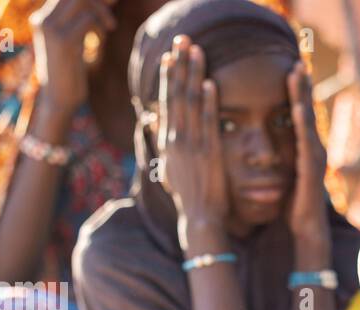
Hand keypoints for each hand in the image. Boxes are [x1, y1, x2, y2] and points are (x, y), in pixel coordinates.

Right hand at [30, 0, 115, 118]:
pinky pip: (87, 19)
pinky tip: (102, 37)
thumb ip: (79, 21)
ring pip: (80, 0)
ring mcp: (50, 29)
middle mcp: (42, 19)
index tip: (109, 1)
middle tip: (113, 4)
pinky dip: (100, 25)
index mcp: (42, 18)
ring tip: (110, 26)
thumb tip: (101, 2)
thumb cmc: (69, 72)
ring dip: (101, 11)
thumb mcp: (72, 42)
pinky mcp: (63, 41)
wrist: (58, 99)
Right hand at [157, 36, 228, 248]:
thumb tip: (149, 119)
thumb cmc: (188, 194)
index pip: (166, 102)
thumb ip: (160, 140)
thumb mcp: (169, 165)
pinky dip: (208, 103)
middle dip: (179, 66)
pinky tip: (210, 84)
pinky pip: (208, 122)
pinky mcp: (208, 153)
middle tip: (182, 41)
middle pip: (176, 95)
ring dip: (194, 75)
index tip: (170, 56)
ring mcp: (191, 145)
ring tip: (197, 52)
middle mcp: (176, 139)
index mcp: (168, 141)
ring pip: (190, 103)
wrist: (199, 218)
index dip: (168, 77)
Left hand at [285, 61, 329, 243]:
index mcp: (304, 150)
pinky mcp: (311, 170)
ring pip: (308, 120)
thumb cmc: (292, 206)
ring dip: (303, 96)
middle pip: (307, 110)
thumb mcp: (283, 175)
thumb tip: (264, 147)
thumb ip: (279, 158)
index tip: (290, 69)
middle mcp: (313, 150)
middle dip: (303, 86)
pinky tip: (297, 107)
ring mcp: (314, 158)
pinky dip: (301, 123)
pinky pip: (305, 141)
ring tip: (298, 74)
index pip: (299, 115)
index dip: (296, 93)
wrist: (305, 232)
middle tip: (298, 60)